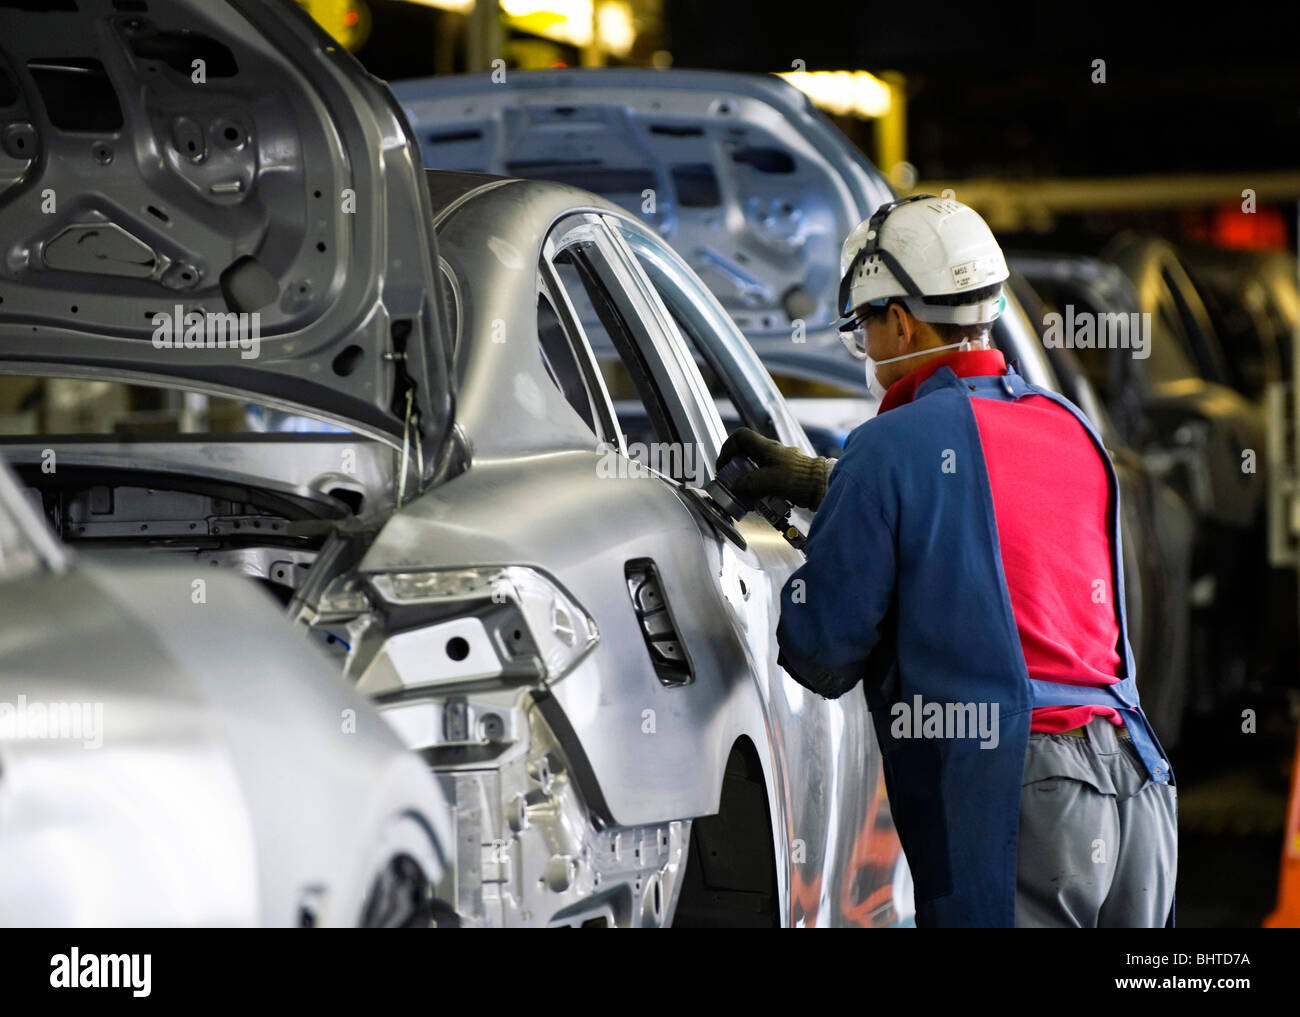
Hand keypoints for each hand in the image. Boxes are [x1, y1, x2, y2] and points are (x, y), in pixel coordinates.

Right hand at [715, 427, 830, 509]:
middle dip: (736, 469)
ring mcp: (780, 463)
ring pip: (756, 468)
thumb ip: (748, 484)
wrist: (824, 486)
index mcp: (766, 448)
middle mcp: (772, 453)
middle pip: (746, 454)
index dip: (727, 449)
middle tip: (733, 483)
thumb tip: (735, 487)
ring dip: (748, 482)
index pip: (740, 437)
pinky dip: (760, 489)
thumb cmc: (801, 479)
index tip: (723, 465)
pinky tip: (762, 502)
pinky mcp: (787, 475)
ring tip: (747, 496)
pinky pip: (767, 479)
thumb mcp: (769, 482)